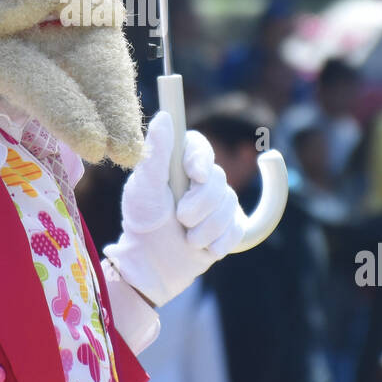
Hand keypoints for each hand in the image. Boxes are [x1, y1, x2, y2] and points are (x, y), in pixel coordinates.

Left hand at [103, 111, 243, 306]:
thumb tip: (164, 116)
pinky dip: (220, 242)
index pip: (200, 146)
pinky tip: (203, 249)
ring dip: (206, 228)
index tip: (194, 175)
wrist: (151, 266)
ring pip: (229, 205)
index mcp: (179, 164)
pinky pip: (239, 228)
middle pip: (220, 179)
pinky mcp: (229, 226)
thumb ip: (157, 152)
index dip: (201, 159)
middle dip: (199, 205)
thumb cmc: (141, 222)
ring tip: (186, 238)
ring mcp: (218, 202)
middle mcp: (201, 179)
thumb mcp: (144, 187)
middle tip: (180, 218)